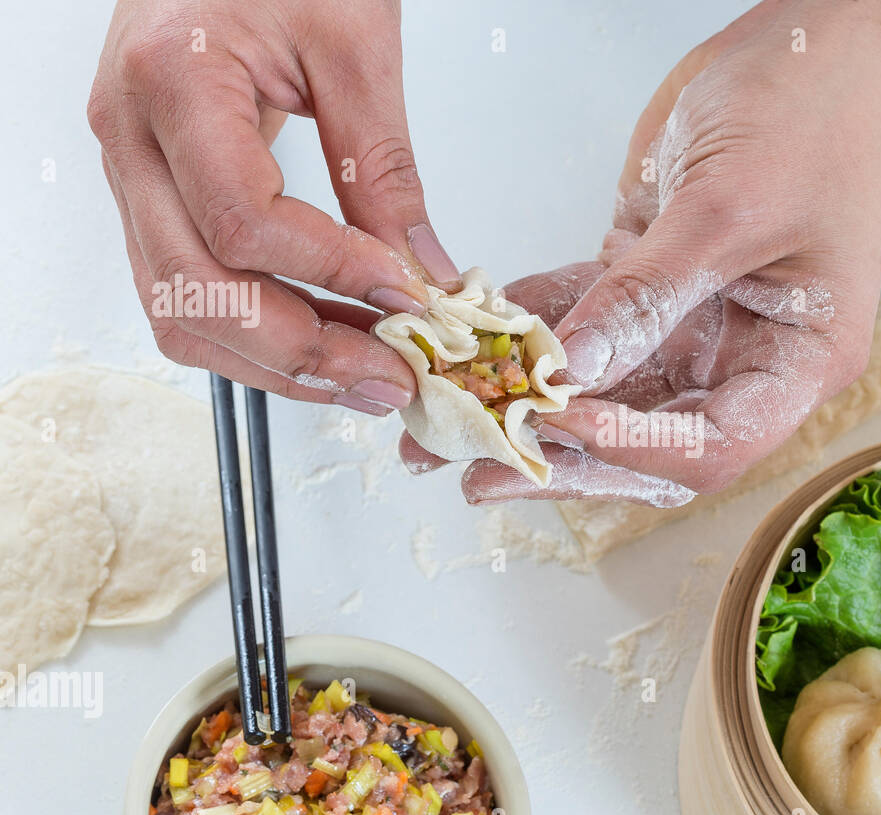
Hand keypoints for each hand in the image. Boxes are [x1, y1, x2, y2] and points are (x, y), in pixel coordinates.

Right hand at [88, 0, 458, 414]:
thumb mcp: (353, 44)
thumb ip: (383, 165)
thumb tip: (423, 272)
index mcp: (173, 80)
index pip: (243, 219)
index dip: (331, 272)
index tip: (407, 296)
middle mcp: (130, 137)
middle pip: (196, 289)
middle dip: (301, 351)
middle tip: (390, 377)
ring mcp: (131, 171)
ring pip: (179, 309)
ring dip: (275, 363)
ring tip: (363, 380)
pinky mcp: (151, 194)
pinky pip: (186, 292)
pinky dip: (254, 335)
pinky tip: (323, 346)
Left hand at [402, 0, 880, 500]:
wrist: (810, 40)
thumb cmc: (806, 115)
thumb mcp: (724, 210)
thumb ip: (646, 297)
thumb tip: (572, 373)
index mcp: (799, 360)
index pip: (714, 443)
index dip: (634, 450)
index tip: (559, 424)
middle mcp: (747, 356)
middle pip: (650, 436)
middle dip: (565, 455)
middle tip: (480, 469)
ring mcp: (698, 322)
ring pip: (608, 390)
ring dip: (534, 404)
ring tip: (454, 417)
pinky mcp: (653, 281)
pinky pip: (586, 321)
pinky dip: (533, 330)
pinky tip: (476, 341)